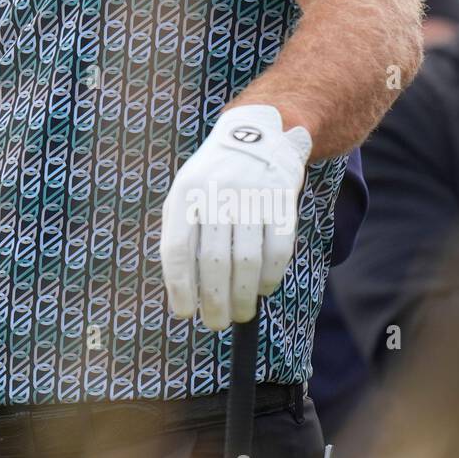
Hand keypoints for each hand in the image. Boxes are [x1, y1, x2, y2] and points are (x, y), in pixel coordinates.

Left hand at [161, 105, 311, 330]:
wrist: (258, 134)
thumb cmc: (213, 177)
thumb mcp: (185, 193)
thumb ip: (179, 232)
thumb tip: (181, 289)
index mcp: (186, 192)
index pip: (177, 248)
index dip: (179, 286)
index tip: (184, 313)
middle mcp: (217, 193)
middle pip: (215, 261)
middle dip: (215, 301)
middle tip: (215, 323)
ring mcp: (252, 196)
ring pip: (247, 261)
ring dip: (243, 296)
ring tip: (239, 314)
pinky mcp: (281, 201)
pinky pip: (277, 250)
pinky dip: (270, 277)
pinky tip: (261, 289)